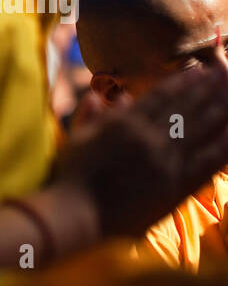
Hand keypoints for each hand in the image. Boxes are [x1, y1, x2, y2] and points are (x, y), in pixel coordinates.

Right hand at [54, 64, 227, 237]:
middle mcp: (150, 137)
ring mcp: (166, 160)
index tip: (200, 71)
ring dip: (221, 108)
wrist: (78, 214)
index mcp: (124, 124)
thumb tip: (99, 96)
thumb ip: (90, 115)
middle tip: (226, 74)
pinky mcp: (176, 184)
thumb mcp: (76, 139)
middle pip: (186, 107)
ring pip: (201, 128)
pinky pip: (207, 161)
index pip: (160, 96)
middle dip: (208, 89)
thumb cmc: (72, 178)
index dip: (183, 82)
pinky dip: (224, 145)